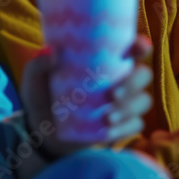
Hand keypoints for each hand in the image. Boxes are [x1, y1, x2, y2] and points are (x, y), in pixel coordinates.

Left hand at [20, 36, 153, 159]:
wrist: (42, 132)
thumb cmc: (43, 97)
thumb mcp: (35, 80)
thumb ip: (38, 65)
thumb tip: (51, 52)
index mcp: (105, 61)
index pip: (132, 49)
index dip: (141, 46)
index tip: (139, 48)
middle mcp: (119, 79)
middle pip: (144, 75)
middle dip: (134, 82)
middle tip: (113, 93)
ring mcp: (122, 103)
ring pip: (143, 100)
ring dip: (130, 107)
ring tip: (108, 117)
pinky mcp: (121, 125)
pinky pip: (135, 125)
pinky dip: (125, 128)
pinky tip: (108, 131)